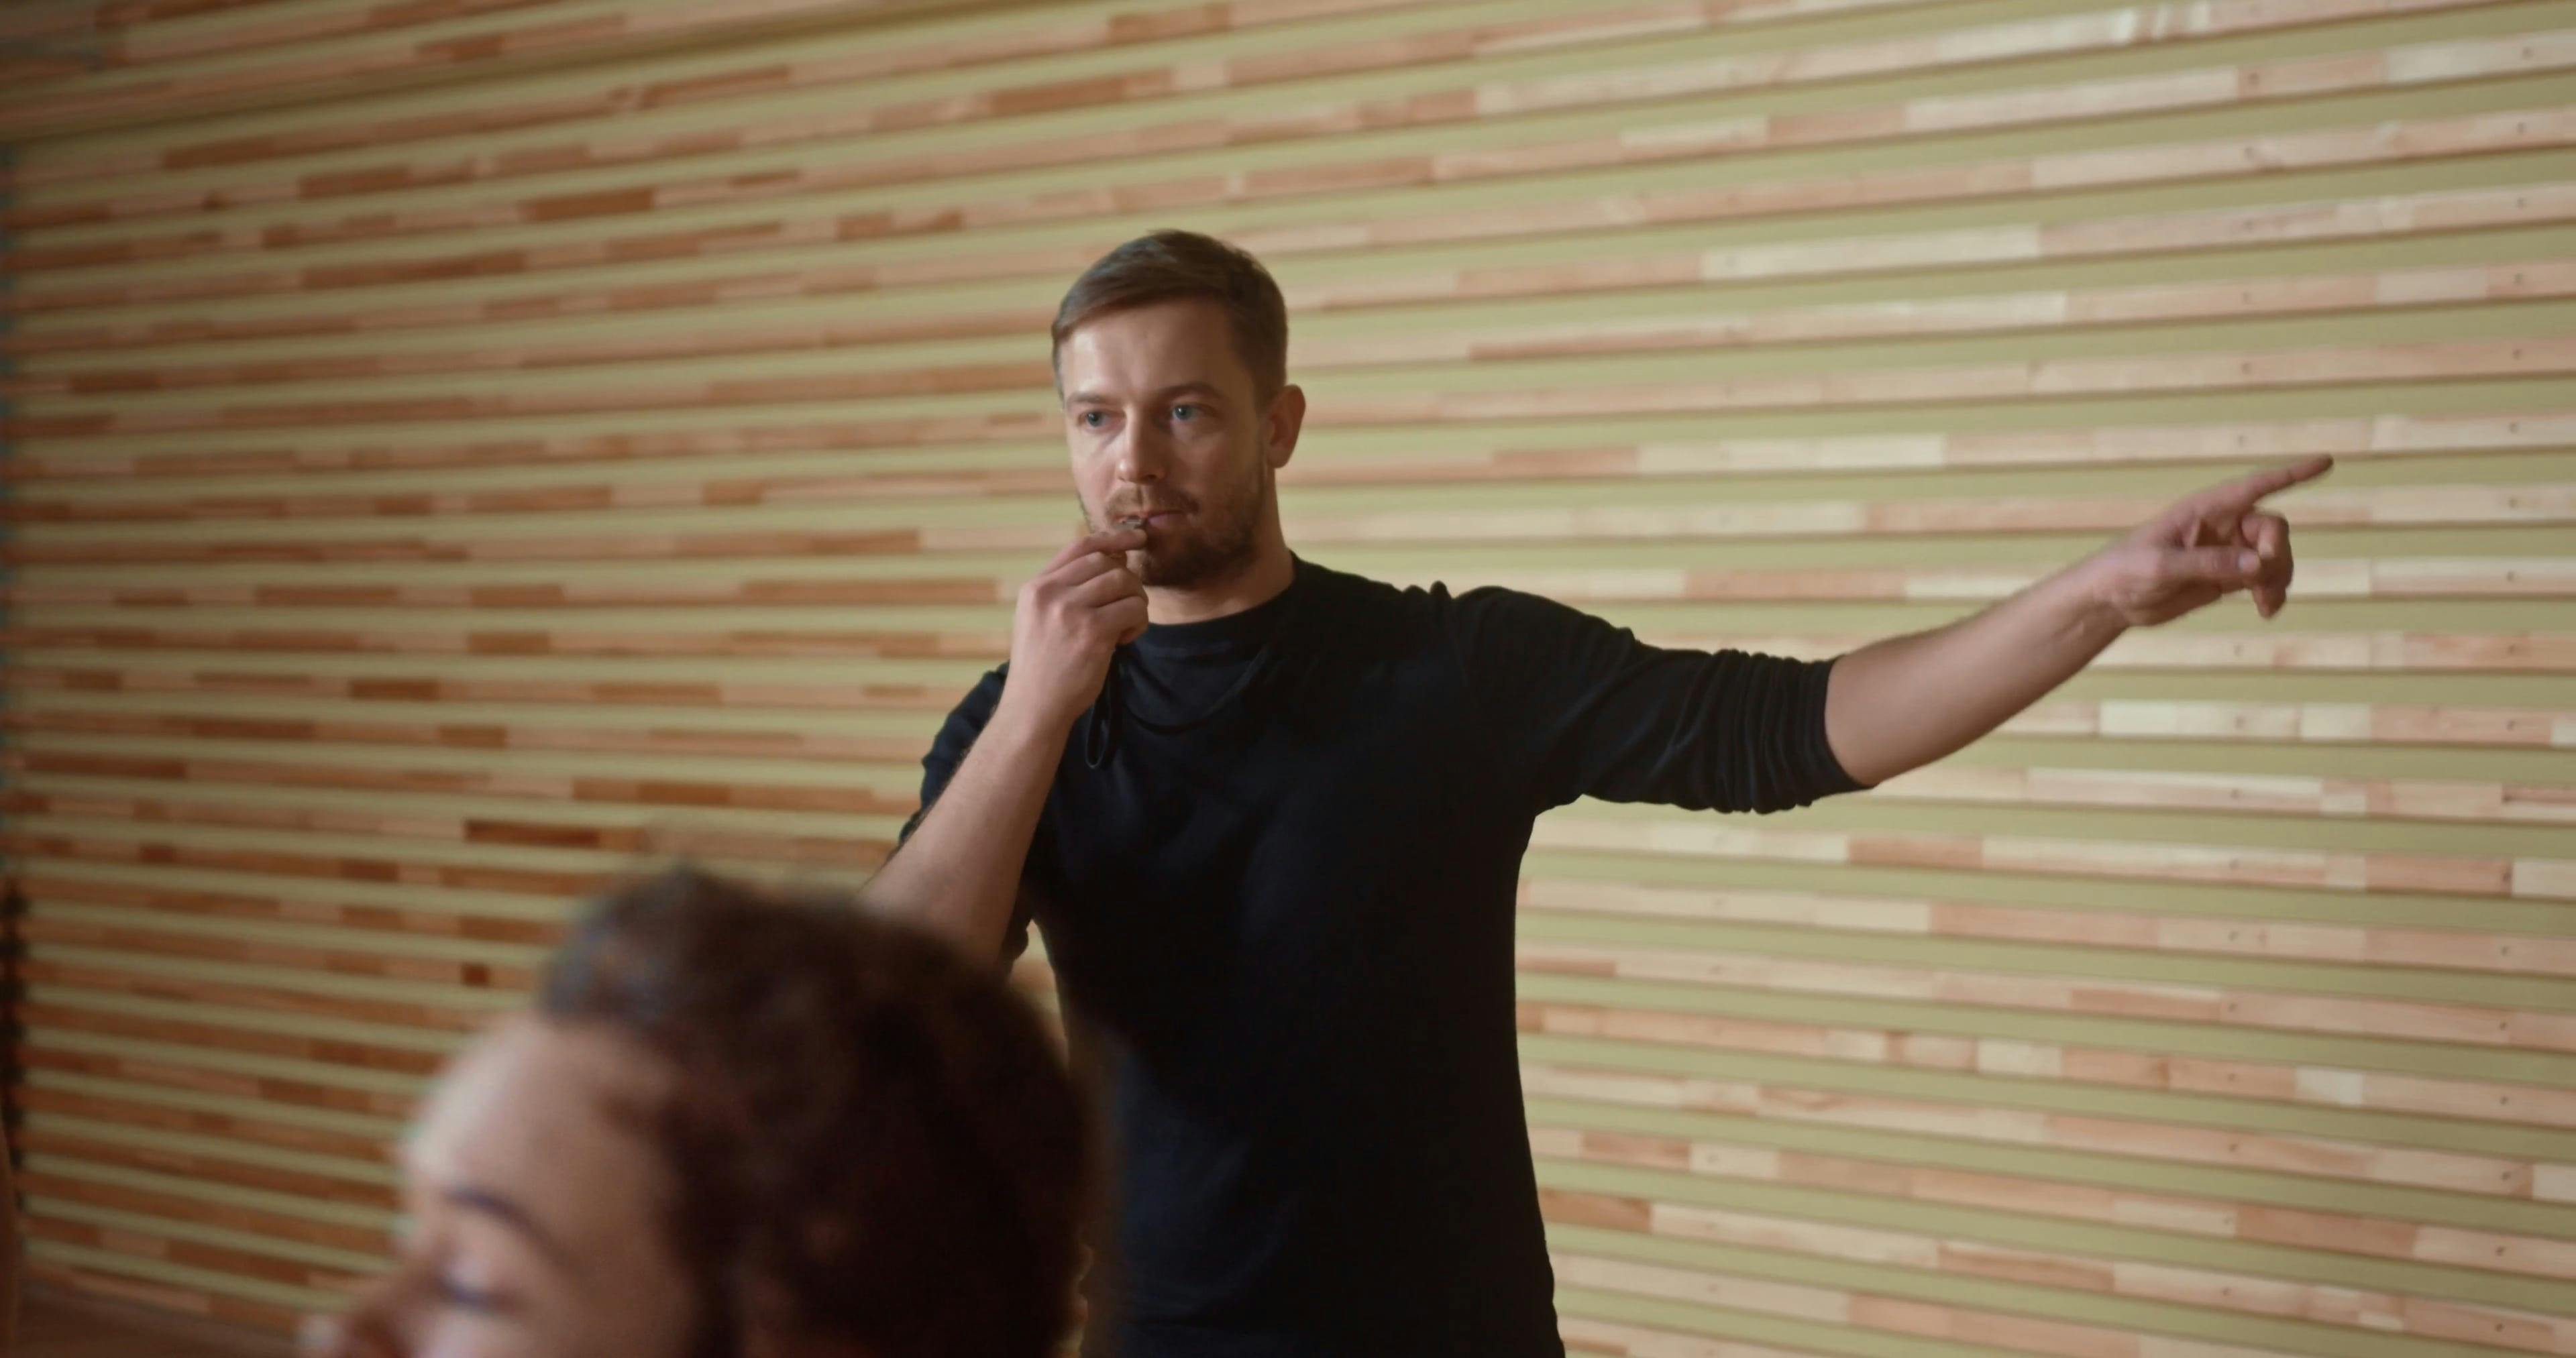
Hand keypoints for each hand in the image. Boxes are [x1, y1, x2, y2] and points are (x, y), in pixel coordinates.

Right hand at [997, 528, 1148, 731]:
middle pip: (1107, 563)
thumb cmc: (1043, 668)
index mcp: (1035, 587)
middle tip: (1127, 608)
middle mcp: (1049, 593)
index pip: (1081, 547)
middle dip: (1127, 582)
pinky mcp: (1092, 632)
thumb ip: (1067, 591)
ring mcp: (1070, 611)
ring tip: (1124, 628)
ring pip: (1124, 582)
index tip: (1137, 538)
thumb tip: (1115, 560)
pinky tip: (1124, 640)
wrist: (1033, 708)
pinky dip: (1138, 623)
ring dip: (1136, 603)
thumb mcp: (1039, 620)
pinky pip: (1133, 609)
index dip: (1114, 538)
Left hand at [2083, 456, 2331, 627]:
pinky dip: (2273, 592)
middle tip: (2261, 579)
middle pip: (2272, 528)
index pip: (2255, 486)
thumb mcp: (2161, 567)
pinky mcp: (2227, 576)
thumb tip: (2257, 565)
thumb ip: (2208, 564)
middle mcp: (2221, 525)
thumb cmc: (2125, 571)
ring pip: (2275, 555)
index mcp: (2203, 509)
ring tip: (2266, 604)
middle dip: (2277, 551)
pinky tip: (2267, 610)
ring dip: (2279, 577)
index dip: (2292, 474)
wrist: (2110, 600)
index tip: (2326, 462)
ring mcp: (2227, 551)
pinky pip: (2265, 579)